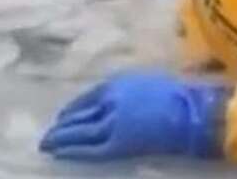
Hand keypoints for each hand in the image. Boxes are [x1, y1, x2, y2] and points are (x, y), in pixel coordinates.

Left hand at [39, 70, 228, 161]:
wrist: (191, 112)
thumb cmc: (176, 96)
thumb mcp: (146, 82)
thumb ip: (126, 91)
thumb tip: (113, 101)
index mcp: (117, 84)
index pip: (87, 98)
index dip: (72, 109)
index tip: (61, 117)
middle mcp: (110, 101)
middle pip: (81, 115)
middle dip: (62, 126)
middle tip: (46, 136)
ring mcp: (114, 123)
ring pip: (82, 132)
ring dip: (63, 139)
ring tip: (48, 145)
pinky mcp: (120, 144)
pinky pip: (93, 150)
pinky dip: (75, 152)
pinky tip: (62, 154)